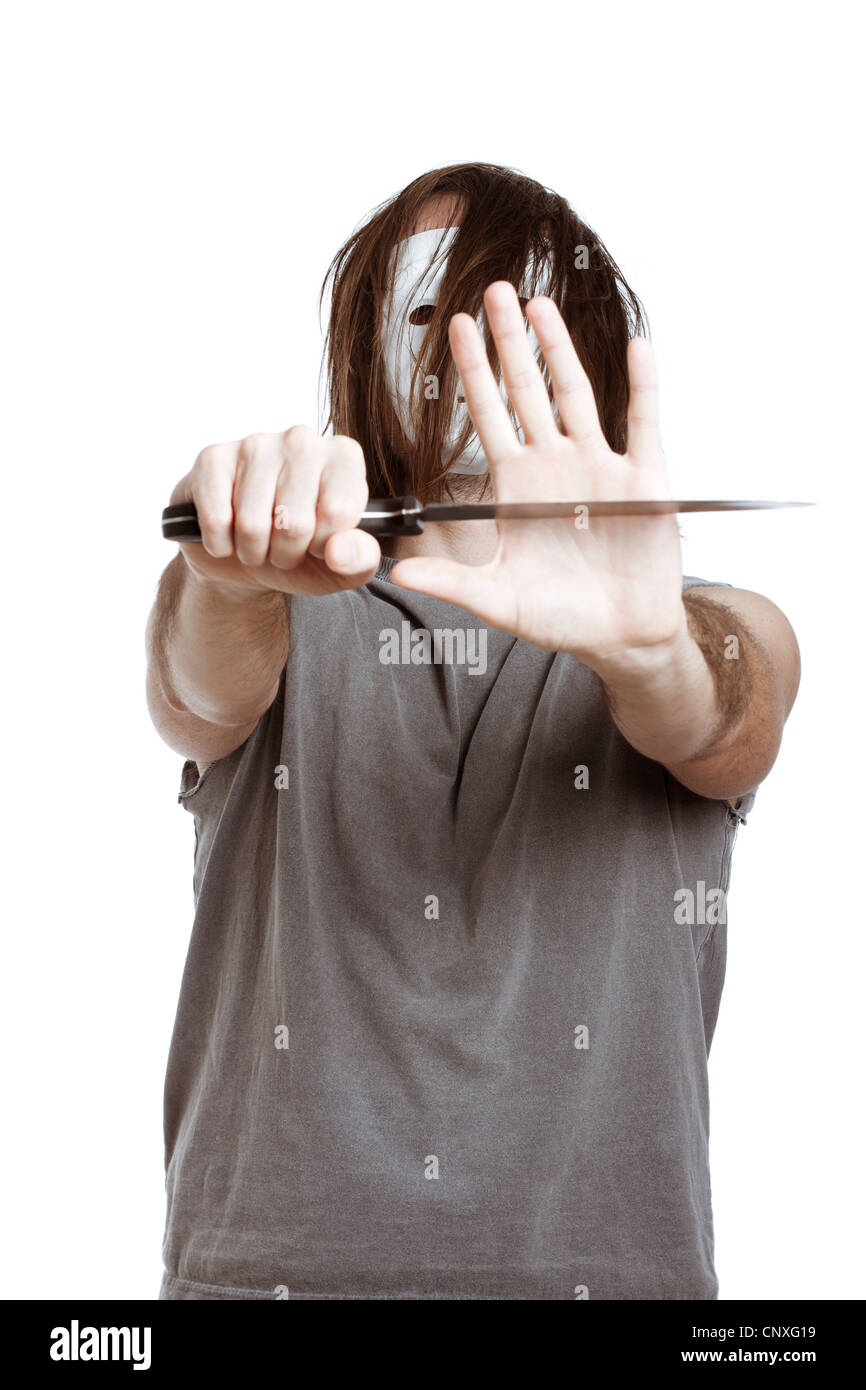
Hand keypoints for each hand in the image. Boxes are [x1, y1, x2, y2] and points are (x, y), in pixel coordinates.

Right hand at [169, 426, 380, 594]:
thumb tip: (338, 552)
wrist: (248, 556)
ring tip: (258, 542)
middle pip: (294, 522)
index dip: (324, 546)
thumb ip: (360, 560)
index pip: (339, 513)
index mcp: (344, 458)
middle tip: (283, 548)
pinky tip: (228, 532)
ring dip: (253, 551)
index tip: (319, 544)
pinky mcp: (212, 458)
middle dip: (286, 553)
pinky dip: (220, 543)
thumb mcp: (343, 566)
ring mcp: (255, 444)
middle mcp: (302, 440)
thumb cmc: (302, 553)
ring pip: (252, 524)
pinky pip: (216, 519)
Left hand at [391, 285, 687, 674]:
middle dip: (510, 342)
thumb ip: (451, 582)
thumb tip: (396, 572)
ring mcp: (600, 468)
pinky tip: (636, 346)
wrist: (622, 638)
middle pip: (528, 390)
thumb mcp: (499, 601)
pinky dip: (643, 384)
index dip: (473, 373)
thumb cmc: (563, 618)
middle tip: (493, 291)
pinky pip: (644, 423)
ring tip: (540, 304)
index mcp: (517, 487)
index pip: (488, 416)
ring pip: (577, 394)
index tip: (456, 328)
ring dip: (560, 348)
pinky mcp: (643, 480)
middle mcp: (555, 466)